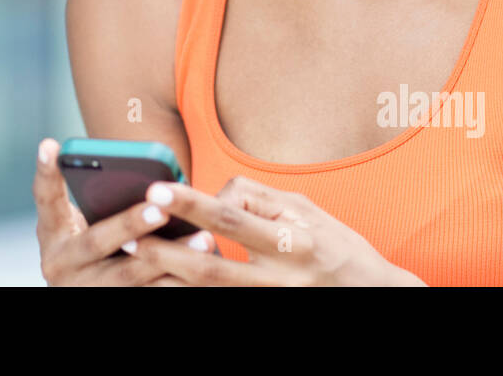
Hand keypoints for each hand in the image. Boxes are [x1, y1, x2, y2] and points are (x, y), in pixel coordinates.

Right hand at [33, 137, 207, 285]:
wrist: (89, 291)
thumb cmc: (98, 246)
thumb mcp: (86, 223)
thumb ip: (101, 200)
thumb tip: (149, 177)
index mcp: (52, 236)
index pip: (46, 199)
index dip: (46, 173)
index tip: (50, 144)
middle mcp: (60, 266)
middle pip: (96, 242)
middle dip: (130, 224)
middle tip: (161, 208)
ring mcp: (85, 292)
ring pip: (130, 277)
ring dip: (171, 257)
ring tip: (205, 239)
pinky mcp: (113, 305)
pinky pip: (150, 295)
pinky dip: (178, 282)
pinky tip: (208, 270)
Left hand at [126, 175, 426, 285]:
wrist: (374, 294)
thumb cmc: (337, 244)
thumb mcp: (306, 208)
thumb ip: (259, 200)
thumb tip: (214, 197)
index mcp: (294, 240)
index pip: (232, 218)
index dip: (192, 204)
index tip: (157, 190)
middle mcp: (282, 278)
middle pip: (212, 268)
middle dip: (167, 253)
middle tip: (128, 238)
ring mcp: (273, 301)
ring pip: (212, 294)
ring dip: (171, 278)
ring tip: (136, 259)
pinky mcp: (267, 312)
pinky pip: (224, 305)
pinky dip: (193, 295)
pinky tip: (166, 284)